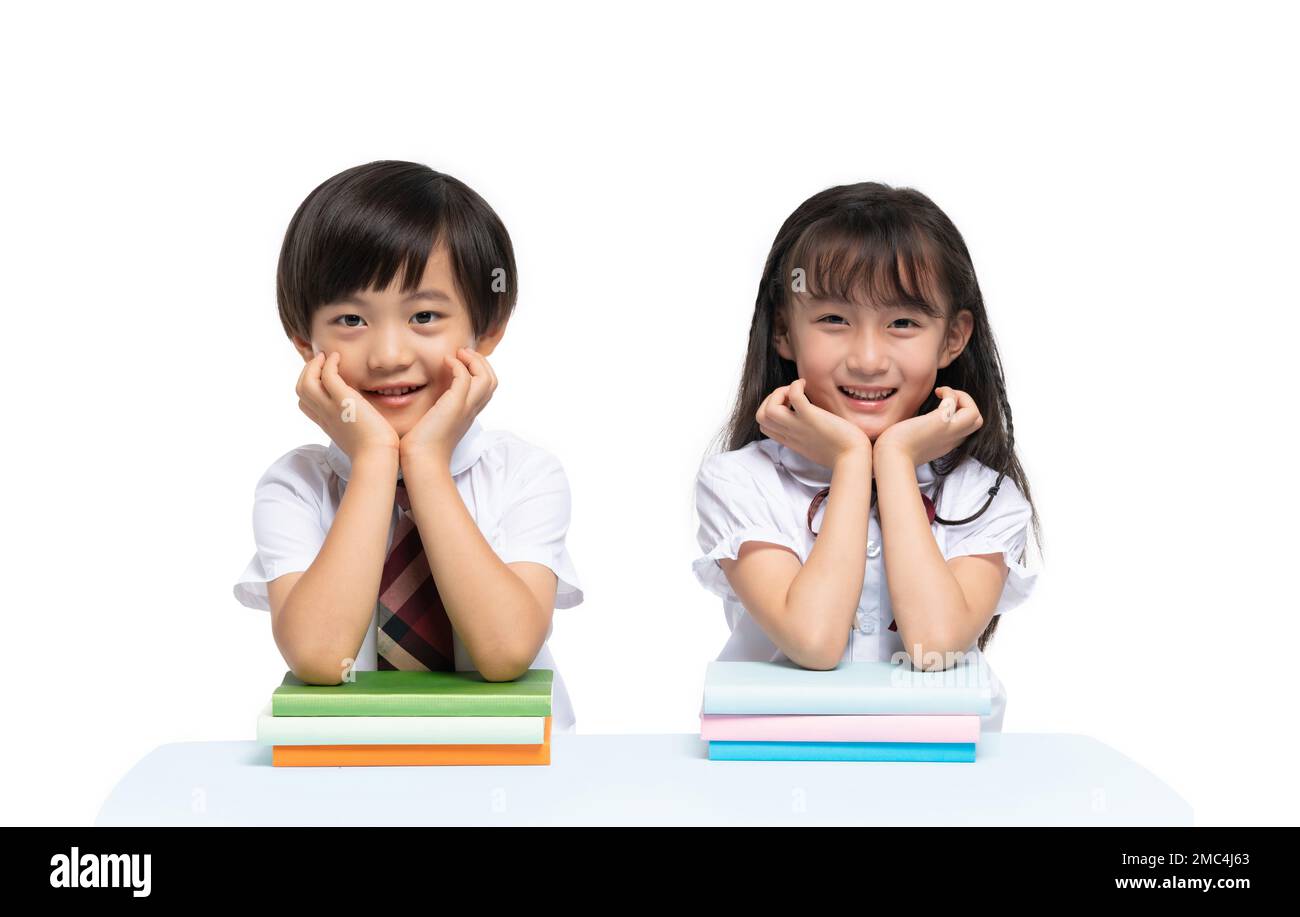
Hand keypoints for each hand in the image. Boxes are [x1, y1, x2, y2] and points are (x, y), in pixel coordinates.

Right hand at [296, 351, 398, 459]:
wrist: (376, 457)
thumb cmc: (375, 451)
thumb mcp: (357, 436)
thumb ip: (355, 425)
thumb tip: (366, 420)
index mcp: (327, 424)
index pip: (305, 404)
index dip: (309, 388)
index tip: (319, 377)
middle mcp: (324, 415)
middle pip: (301, 390)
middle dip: (307, 372)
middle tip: (320, 361)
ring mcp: (330, 408)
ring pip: (306, 382)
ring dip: (313, 365)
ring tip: (326, 356)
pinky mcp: (343, 400)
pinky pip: (327, 375)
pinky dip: (329, 363)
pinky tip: (337, 357)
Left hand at [399, 347, 496, 467]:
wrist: (422, 460)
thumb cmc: (422, 447)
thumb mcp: (434, 424)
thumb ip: (436, 410)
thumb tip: (424, 402)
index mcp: (469, 414)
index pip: (487, 388)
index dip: (479, 371)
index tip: (462, 361)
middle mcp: (472, 410)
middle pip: (492, 380)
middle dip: (480, 362)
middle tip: (463, 353)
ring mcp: (466, 408)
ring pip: (486, 377)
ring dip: (474, 360)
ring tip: (458, 353)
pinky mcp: (455, 405)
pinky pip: (465, 377)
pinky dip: (458, 364)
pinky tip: (445, 361)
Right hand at [756, 378, 871, 468]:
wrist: (854, 458)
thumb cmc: (841, 452)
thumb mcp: (815, 445)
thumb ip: (806, 434)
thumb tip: (808, 422)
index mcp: (790, 440)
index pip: (764, 425)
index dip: (771, 409)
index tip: (789, 405)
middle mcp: (790, 433)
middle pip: (760, 416)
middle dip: (771, 399)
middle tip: (790, 396)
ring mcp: (799, 426)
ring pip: (768, 410)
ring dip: (778, 393)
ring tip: (796, 390)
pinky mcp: (811, 418)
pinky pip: (794, 396)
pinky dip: (795, 385)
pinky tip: (805, 384)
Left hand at [873, 386, 981, 466]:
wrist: (889, 457)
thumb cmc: (893, 449)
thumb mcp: (913, 440)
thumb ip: (920, 431)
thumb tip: (913, 420)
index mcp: (945, 443)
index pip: (965, 428)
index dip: (959, 413)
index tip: (940, 406)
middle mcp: (951, 439)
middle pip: (976, 422)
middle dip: (966, 404)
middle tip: (946, 398)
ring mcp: (949, 432)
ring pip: (976, 416)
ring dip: (964, 398)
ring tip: (944, 394)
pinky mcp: (942, 423)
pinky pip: (959, 404)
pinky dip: (951, 392)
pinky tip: (937, 392)